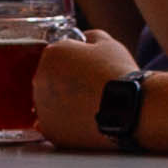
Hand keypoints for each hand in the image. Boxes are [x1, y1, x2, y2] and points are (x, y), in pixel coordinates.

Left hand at [29, 31, 135, 152]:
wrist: (128, 109)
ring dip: (65, 103)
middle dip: (67, 83)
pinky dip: (65, 123)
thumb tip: (85, 39)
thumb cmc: (118, 74)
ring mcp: (42, 107)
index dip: (75, 62)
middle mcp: (39, 80)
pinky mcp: (50, 130)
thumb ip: (90, 36)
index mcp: (51, 54)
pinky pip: (53, 124)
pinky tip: (83, 119)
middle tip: (91, 89)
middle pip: (51, 80)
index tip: (90, 69)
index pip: (58, 57)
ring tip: (90, 106)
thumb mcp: (107, 43)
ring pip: (50, 103)